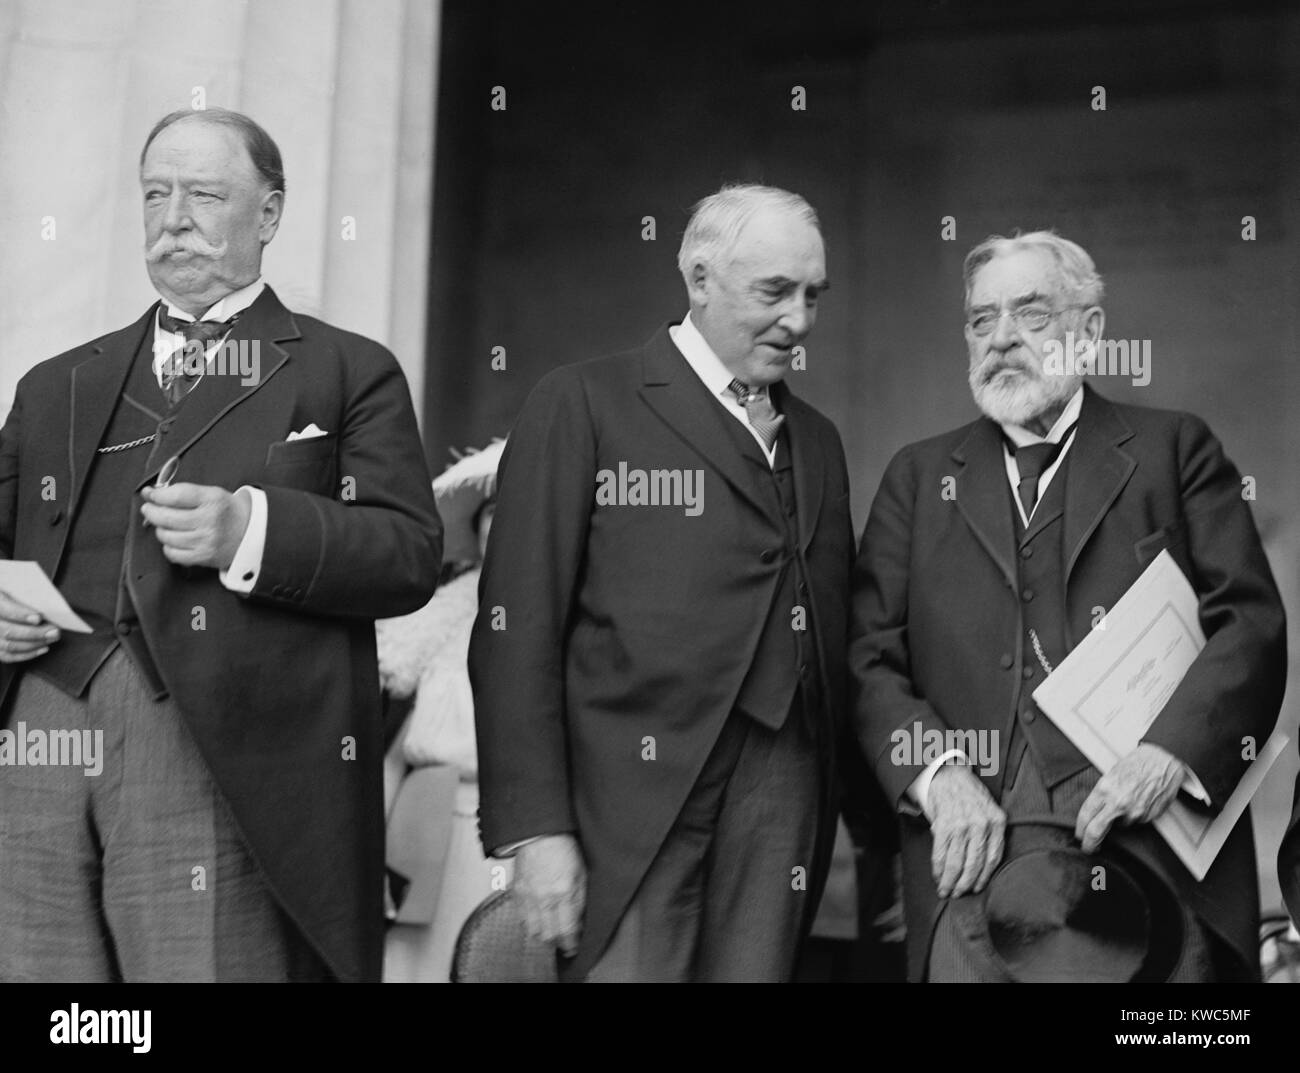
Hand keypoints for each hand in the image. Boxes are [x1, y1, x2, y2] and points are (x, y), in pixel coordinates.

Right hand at [0, 590, 59, 662]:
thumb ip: (23, 594)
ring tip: (52, 637)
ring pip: (9, 645)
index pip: (3, 609)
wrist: (1, 601)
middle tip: (55, 631)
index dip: (20, 614)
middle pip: (7, 631)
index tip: (38, 617)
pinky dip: (27, 654)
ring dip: (35, 644)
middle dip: (34, 633)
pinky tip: (42, 647)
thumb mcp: (11, 585)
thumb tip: (45, 601)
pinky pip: (7, 656)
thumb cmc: (8, 589)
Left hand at [140, 483, 250, 569]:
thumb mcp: (211, 493)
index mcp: (213, 500)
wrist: (251, 533)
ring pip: (166, 535)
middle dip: (152, 511)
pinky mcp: (204, 557)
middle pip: (166, 517)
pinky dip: (168, 546)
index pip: (176, 495)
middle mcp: (210, 521)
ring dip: (161, 529)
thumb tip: (150, 493)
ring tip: (166, 524)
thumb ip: (182, 492)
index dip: (157, 495)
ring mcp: (207, 541)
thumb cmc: (227, 511)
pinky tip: (175, 540)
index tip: (150, 494)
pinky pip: (172, 553)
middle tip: (150, 508)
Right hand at [513, 834, 586, 955]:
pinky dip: (530, 924)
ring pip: (533, 931)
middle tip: (564, 941)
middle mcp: (544, 897)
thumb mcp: (581, 874)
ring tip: (550, 932)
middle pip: (548, 936)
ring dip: (543, 935)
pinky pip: (521, 919)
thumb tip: (579, 922)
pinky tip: (538, 919)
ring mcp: (528, 896)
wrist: (541, 834)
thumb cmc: (563, 850)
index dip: (571, 944)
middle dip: (557, 943)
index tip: (573, 947)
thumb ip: (580, 901)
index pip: (567, 930)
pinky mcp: (517, 893)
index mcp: (563, 892)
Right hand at [928, 762, 1006, 898]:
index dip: (984, 878)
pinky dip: (938, 869)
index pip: (993, 858)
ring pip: (957, 862)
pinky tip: (937, 876)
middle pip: (975, 864)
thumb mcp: (989, 811)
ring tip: (946, 891)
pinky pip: (941, 853)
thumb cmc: (969, 796)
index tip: (976, 889)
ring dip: (950, 881)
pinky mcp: (943, 824)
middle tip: (959, 895)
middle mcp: (981, 824)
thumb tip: (981, 868)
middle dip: (965, 884)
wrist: (948, 774)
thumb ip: (989, 836)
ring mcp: (962, 824)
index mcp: (997, 821)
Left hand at [1075, 743, 1186, 852]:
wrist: (1162, 759)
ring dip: (1121, 819)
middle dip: (1090, 843)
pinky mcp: (1149, 816)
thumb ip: (1102, 794)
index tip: (1080, 836)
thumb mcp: (1110, 774)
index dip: (1080, 830)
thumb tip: (1094, 812)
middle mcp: (1118, 802)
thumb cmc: (1136, 763)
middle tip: (1089, 848)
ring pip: (1121, 825)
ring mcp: (1134, 811)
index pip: (1085, 816)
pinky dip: (1136, 815)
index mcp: (1104, 789)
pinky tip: (1141, 800)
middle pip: (1096, 830)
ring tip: (1129, 800)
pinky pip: (1137, 821)